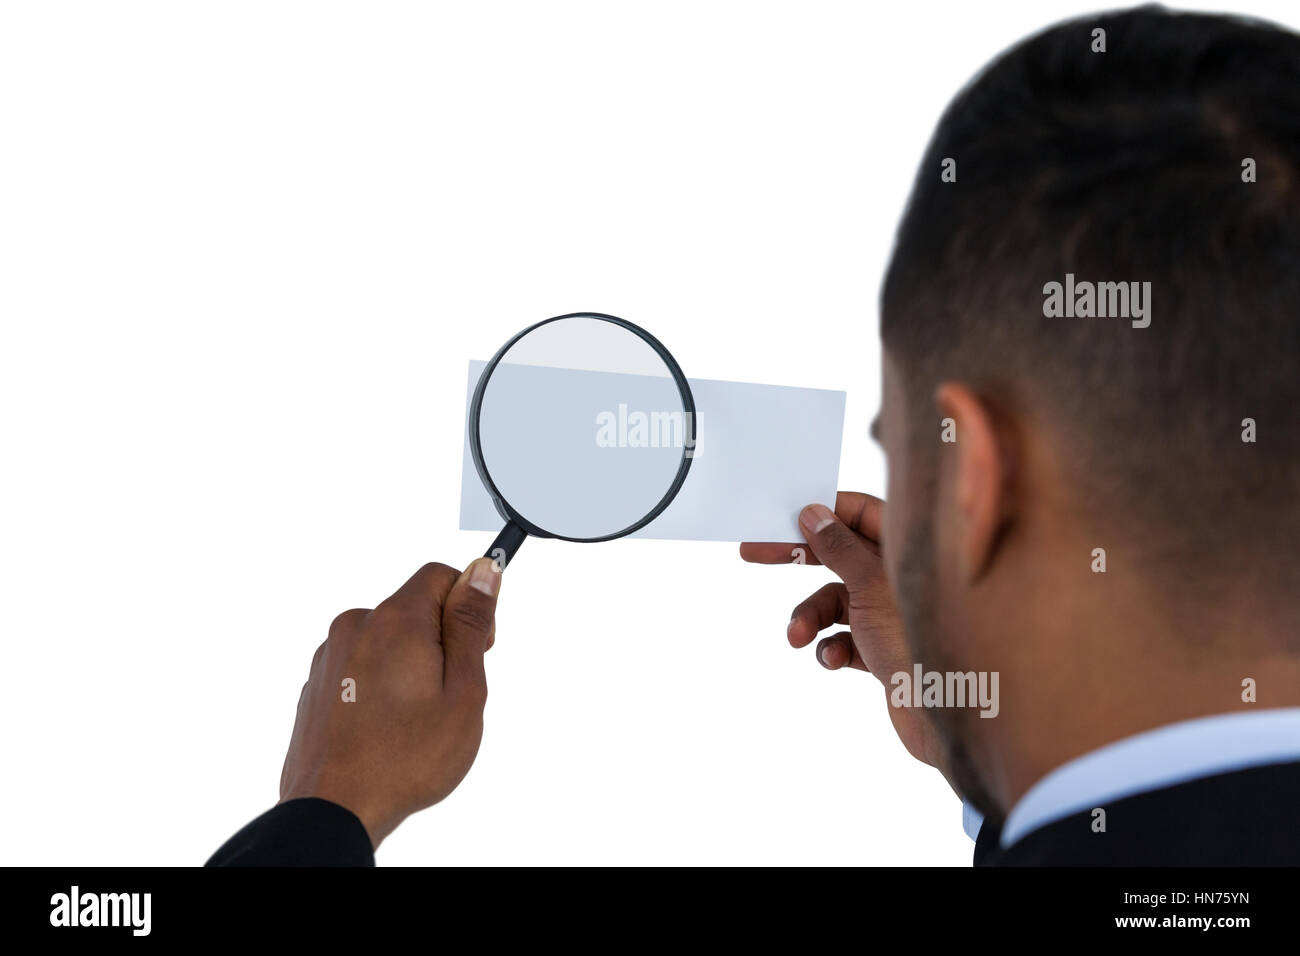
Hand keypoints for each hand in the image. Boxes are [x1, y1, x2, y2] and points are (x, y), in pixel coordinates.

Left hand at [278, 558, 500, 847]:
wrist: (334, 810)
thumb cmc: (405, 758)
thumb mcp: (462, 690)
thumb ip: (471, 624)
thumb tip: (483, 571)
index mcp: (395, 620)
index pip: (440, 575)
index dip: (469, 605)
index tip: (480, 646)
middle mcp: (357, 626)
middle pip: (414, 609)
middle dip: (441, 641)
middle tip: (449, 694)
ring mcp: (331, 656)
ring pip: (388, 640)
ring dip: (410, 665)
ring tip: (416, 719)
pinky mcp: (317, 683)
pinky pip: (362, 666)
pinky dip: (382, 685)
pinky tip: (389, 727)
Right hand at [741, 493, 955, 791]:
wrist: (950, 717)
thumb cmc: (917, 641)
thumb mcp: (869, 585)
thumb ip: (839, 547)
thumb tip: (813, 514)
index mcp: (909, 548)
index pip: (861, 511)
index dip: (822, 512)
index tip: (783, 519)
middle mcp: (902, 576)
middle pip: (841, 553)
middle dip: (798, 558)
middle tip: (753, 552)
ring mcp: (894, 614)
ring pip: (836, 602)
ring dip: (810, 617)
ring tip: (796, 636)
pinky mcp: (886, 650)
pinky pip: (844, 639)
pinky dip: (832, 648)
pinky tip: (834, 660)